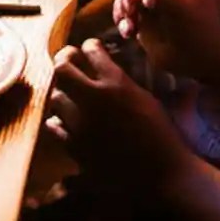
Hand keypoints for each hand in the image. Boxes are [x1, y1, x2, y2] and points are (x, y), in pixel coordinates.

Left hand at [47, 39, 191, 194]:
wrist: (164, 173)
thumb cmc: (163, 135)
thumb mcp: (145, 99)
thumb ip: (120, 83)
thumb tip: (102, 70)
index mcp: (116, 83)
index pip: (91, 51)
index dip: (89, 47)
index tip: (88, 47)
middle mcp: (94, 98)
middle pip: (62, 69)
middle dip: (64, 60)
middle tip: (68, 60)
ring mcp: (81, 123)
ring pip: (56, 97)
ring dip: (64, 94)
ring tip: (71, 95)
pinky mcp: (75, 146)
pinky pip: (55, 125)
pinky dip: (59, 121)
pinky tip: (67, 121)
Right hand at [114, 0, 219, 81]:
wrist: (197, 55)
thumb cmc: (199, 31)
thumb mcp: (186, 13)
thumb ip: (166, 1)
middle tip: (129, 11)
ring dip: (123, 9)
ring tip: (130, 28)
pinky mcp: (137, 8)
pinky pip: (122, 8)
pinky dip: (121, 20)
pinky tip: (128, 33)